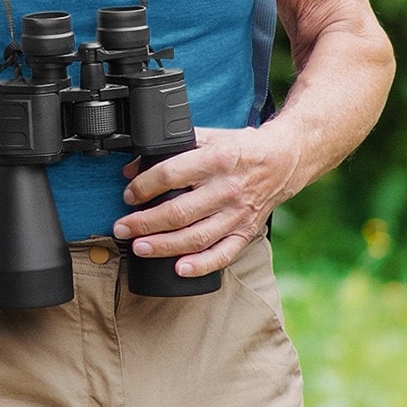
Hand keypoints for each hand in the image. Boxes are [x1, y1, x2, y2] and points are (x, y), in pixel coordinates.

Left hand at [113, 122, 304, 276]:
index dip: (144, 187)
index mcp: (215, 160)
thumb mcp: (206, 138)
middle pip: (179, 212)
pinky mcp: (246, 231)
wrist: (284, 160)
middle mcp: (227, 189)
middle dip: (145, 223)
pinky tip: (179, 269)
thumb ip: (169, 150)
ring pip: (196, 237)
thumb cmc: (240, 149)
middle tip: (122, 228)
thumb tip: (131, 169)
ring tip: (139, 248)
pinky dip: (201, 265)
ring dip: (164, 246)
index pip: (171, 175)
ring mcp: (237, 214)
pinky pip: (223, 254)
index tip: (128, 195)